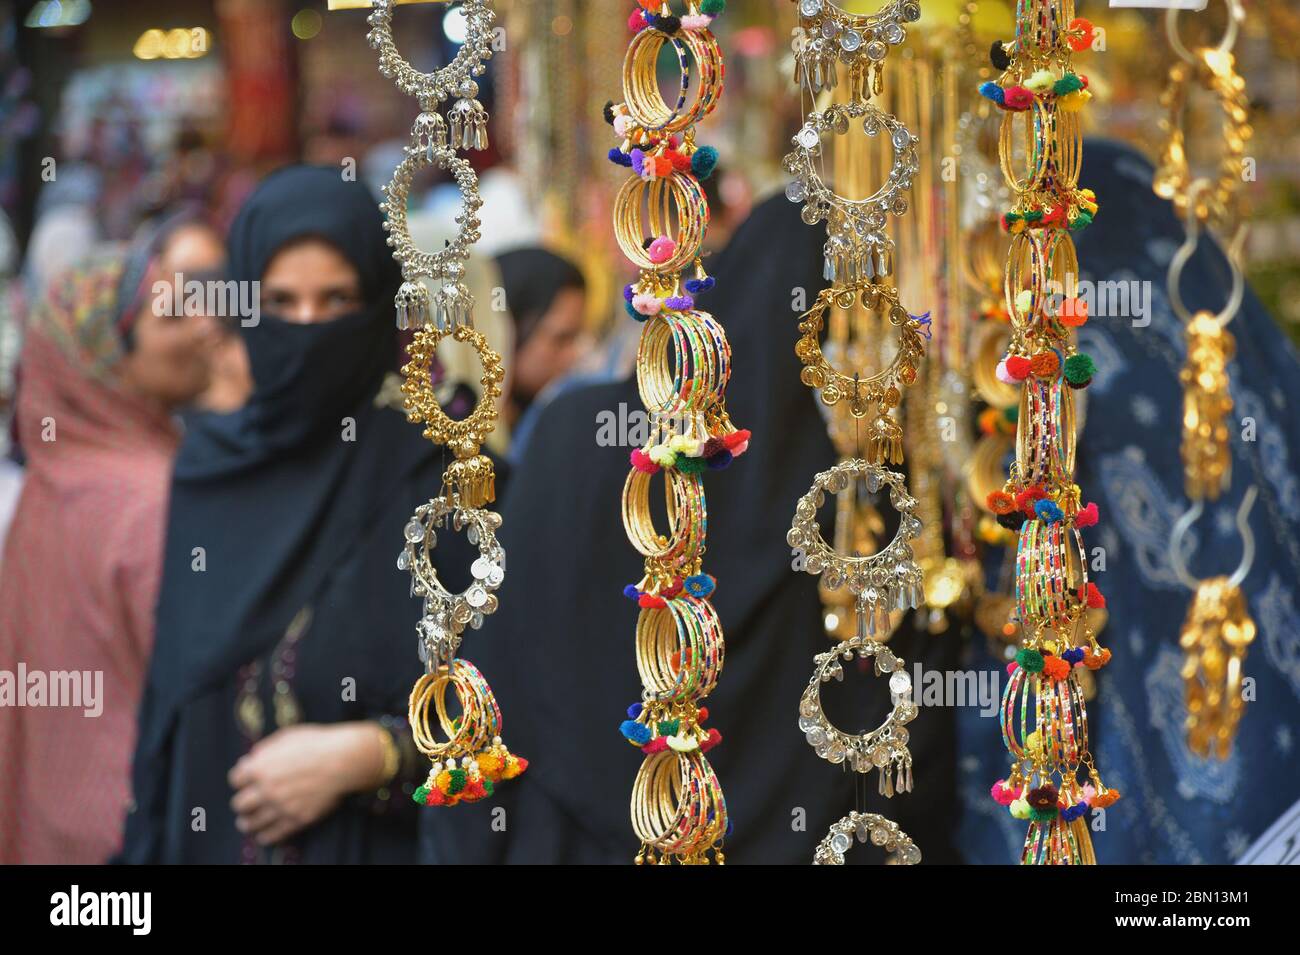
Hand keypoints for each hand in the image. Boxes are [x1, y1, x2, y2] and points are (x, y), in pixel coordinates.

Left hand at [228, 722, 387, 845]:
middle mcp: (266, 790)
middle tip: (247, 802)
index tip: (247, 780)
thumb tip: (249, 761)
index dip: (241, 778)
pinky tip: (263, 834)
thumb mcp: (287, 737)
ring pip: (250, 824)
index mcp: (260, 767)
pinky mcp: (296, 819)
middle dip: (242, 801)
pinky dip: (264, 835)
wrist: (344, 760)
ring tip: (247, 822)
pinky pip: (272, 835)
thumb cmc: (317, 743)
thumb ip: (264, 749)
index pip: (235, 779)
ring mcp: (281, 807)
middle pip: (239, 804)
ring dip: (247, 822)